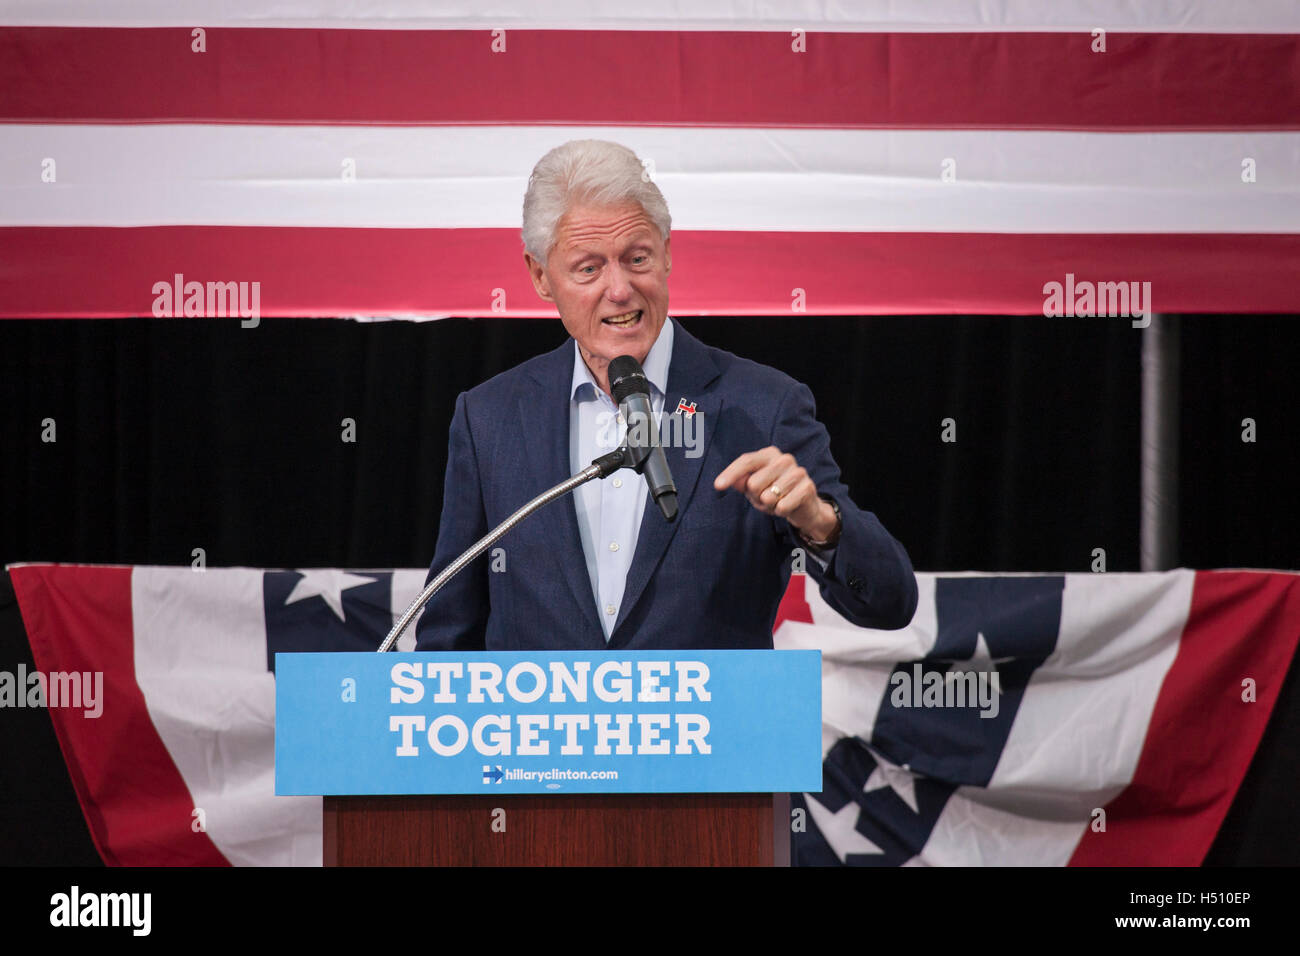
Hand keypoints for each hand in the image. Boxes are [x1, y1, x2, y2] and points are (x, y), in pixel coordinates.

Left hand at [713, 446, 839, 544]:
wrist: (804, 507)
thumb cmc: (775, 494)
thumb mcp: (754, 489)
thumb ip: (741, 482)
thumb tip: (731, 480)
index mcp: (769, 454)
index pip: (746, 461)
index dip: (731, 473)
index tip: (718, 486)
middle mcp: (784, 459)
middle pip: (754, 482)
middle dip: (756, 496)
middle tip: (766, 498)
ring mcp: (798, 472)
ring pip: (767, 496)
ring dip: (769, 505)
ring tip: (777, 501)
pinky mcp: (808, 487)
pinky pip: (782, 506)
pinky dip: (780, 511)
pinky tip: (787, 506)